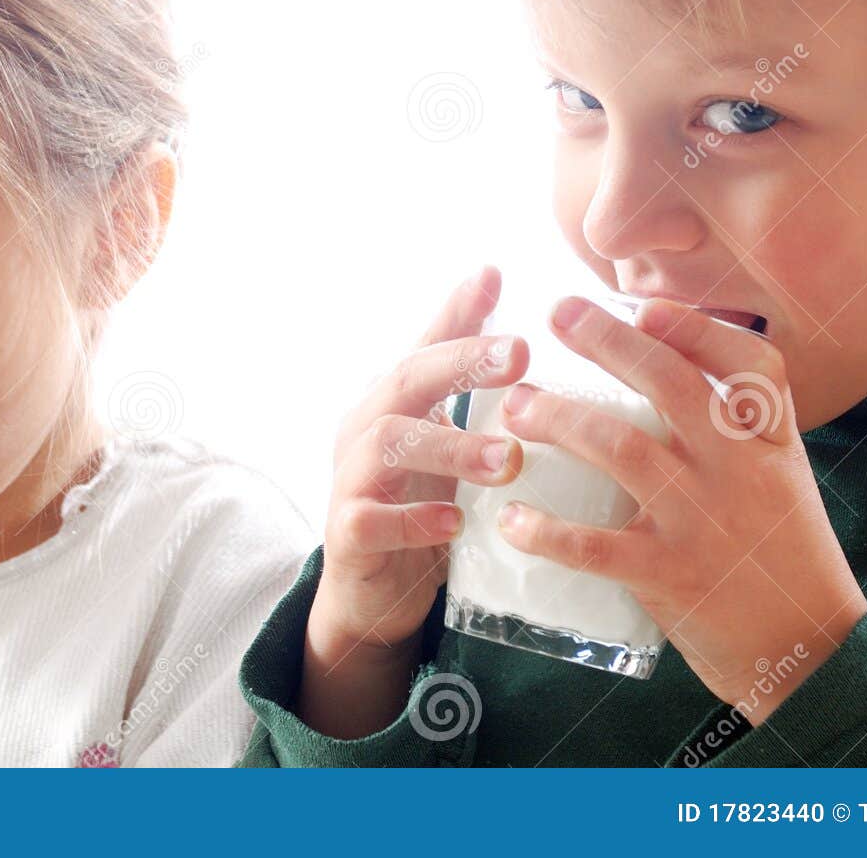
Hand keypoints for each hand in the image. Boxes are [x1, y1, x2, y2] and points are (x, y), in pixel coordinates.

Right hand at [300, 266, 528, 737]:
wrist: (371, 594)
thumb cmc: (414, 497)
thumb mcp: (441, 427)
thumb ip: (461, 360)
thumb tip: (489, 273)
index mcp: (392, 399)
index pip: (426, 346)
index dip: (464, 319)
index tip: (504, 285)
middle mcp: (364, 428)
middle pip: (404, 380)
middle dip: (460, 364)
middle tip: (520, 357)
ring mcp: (350, 480)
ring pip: (388, 446)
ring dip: (452, 448)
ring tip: (509, 460)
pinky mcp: (346, 535)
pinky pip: (370, 520)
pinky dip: (413, 520)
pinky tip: (455, 522)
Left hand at [494, 296, 866, 723]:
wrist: (811, 653)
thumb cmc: (784, 556)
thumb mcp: (779, 478)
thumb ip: (734, 431)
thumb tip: (662, 368)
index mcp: (771, 442)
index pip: (750, 363)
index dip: (696, 326)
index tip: (643, 306)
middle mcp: (741, 470)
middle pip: (670, 385)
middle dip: (607, 342)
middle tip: (557, 314)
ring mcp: (703, 521)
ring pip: (620, 449)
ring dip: (559, 420)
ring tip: (515, 407)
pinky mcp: (669, 575)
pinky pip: (594, 546)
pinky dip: (547, 530)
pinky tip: (511, 517)